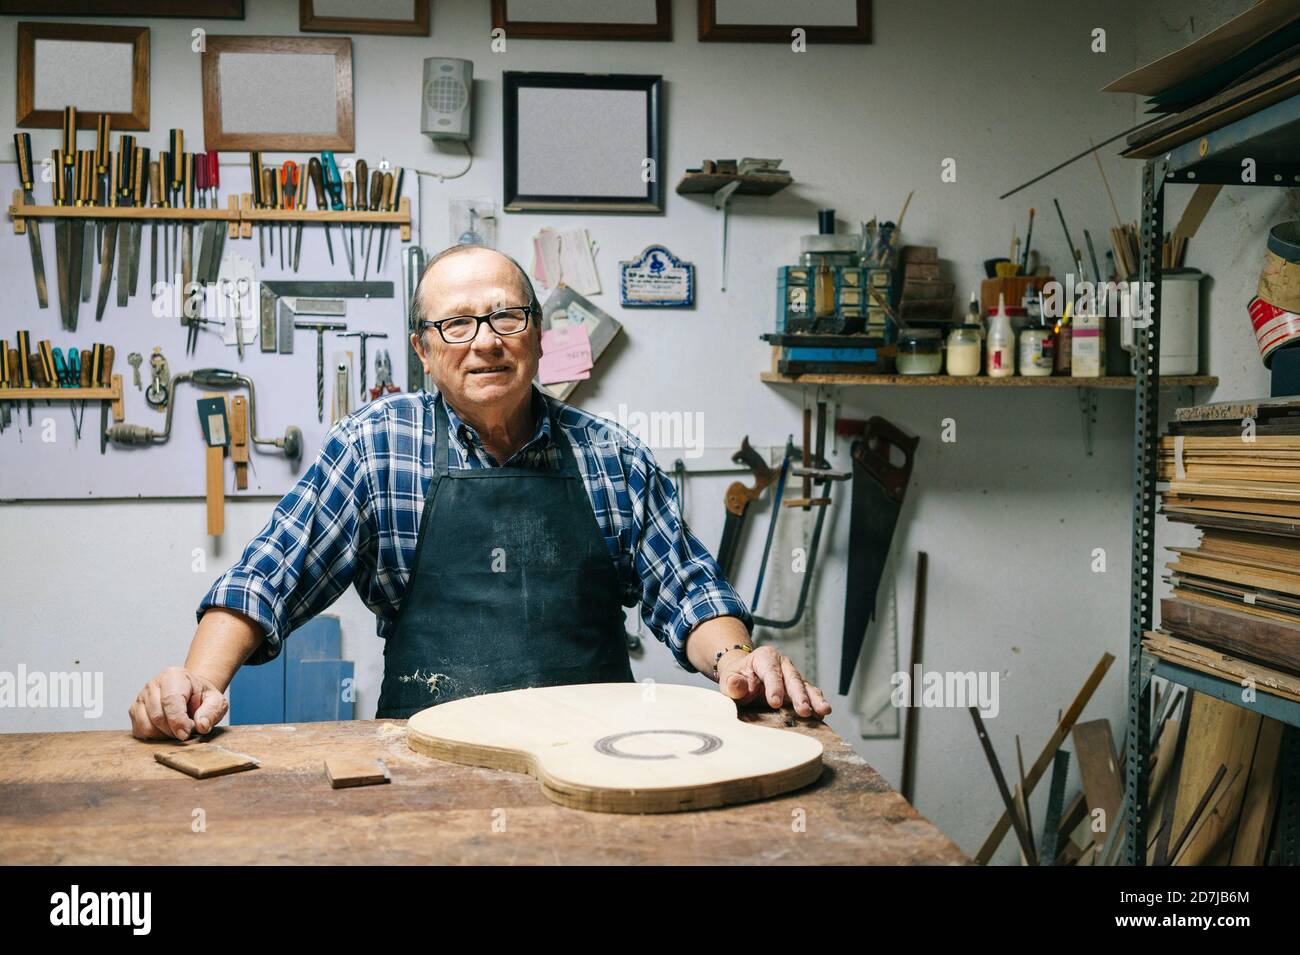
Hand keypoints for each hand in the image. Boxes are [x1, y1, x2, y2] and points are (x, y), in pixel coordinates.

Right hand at [128, 667, 228, 739]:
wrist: (190, 692)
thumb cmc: (201, 696)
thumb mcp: (216, 701)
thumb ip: (212, 712)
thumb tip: (202, 726)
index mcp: (173, 676)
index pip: (170, 700)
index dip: (178, 721)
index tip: (186, 734)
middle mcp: (153, 685)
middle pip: (157, 716)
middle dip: (173, 730)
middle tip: (187, 730)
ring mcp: (140, 698)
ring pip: (146, 726)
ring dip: (164, 735)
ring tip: (178, 729)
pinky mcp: (134, 711)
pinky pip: (140, 731)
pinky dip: (154, 737)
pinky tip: (167, 730)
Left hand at [716, 645, 831, 718]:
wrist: (744, 679)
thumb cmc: (737, 679)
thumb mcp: (729, 680)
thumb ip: (732, 683)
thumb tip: (736, 684)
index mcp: (765, 657)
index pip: (770, 672)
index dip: (774, 687)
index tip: (775, 703)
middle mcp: (782, 664)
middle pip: (793, 678)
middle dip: (799, 695)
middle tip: (804, 710)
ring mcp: (792, 676)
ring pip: (806, 686)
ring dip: (815, 699)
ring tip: (823, 711)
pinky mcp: (799, 688)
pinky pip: (810, 694)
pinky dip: (817, 703)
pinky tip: (822, 714)